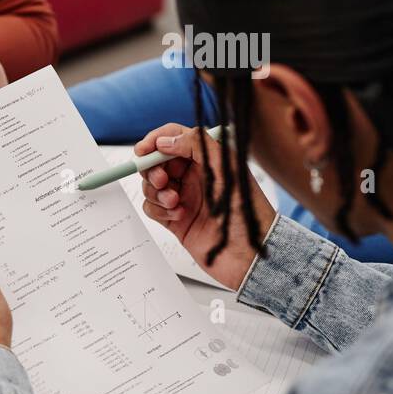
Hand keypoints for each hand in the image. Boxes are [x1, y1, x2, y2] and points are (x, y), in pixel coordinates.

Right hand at [137, 123, 276, 289]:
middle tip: (163, 180)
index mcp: (208, 159)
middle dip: (153, 169)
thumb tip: (166, 140)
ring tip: (175, 201)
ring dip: (157, 192)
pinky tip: (178, 215)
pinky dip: (159, 210)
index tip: (145, 149)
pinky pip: (152, 207)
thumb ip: (197, 145)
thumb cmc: (248, 212)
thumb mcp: (227, 169)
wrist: (248, 255)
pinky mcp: (174, 218)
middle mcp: (194, 176)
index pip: (175, 138)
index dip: (155, 140)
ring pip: (152, 185)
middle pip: (158, 162)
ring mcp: (183, 197)